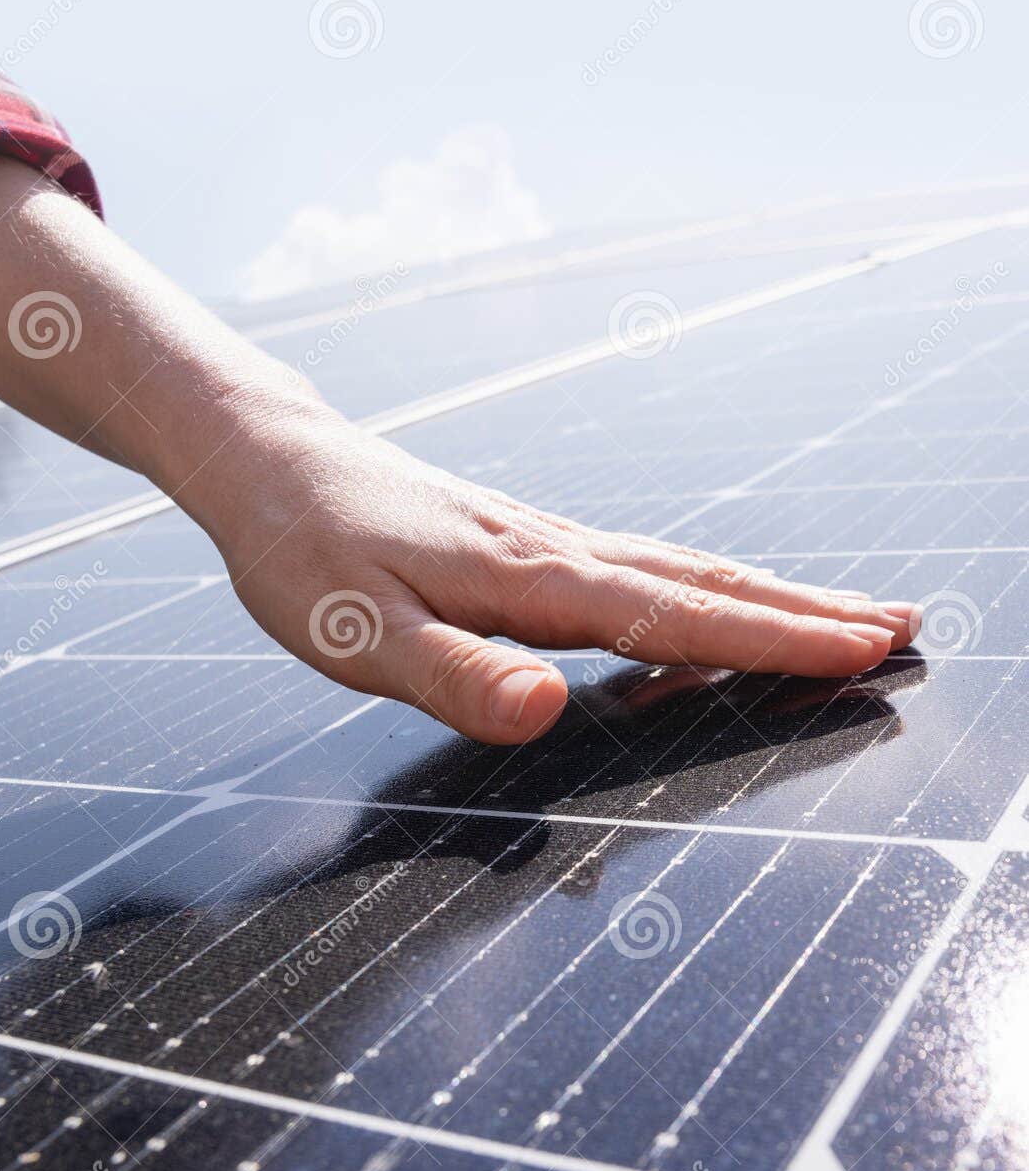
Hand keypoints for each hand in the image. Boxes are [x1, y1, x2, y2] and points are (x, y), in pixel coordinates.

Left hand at [200, 405, 920, 746]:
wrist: (269, 460)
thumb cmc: (303, 550)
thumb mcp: (352, 633)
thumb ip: (453, 675)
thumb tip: (550, 710)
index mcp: (528, 579)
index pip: (675, 613)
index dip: (772, 639)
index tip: (862, 652)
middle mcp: (554, 550)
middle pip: (704, 579)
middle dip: (806, 609)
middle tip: (901, 626)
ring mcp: (544, 539)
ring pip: (680, 565)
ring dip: (769, 592)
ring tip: (842, 613)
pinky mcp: (524, 542)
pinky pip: (641, 566)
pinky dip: (705, 585)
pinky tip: (712, 604)